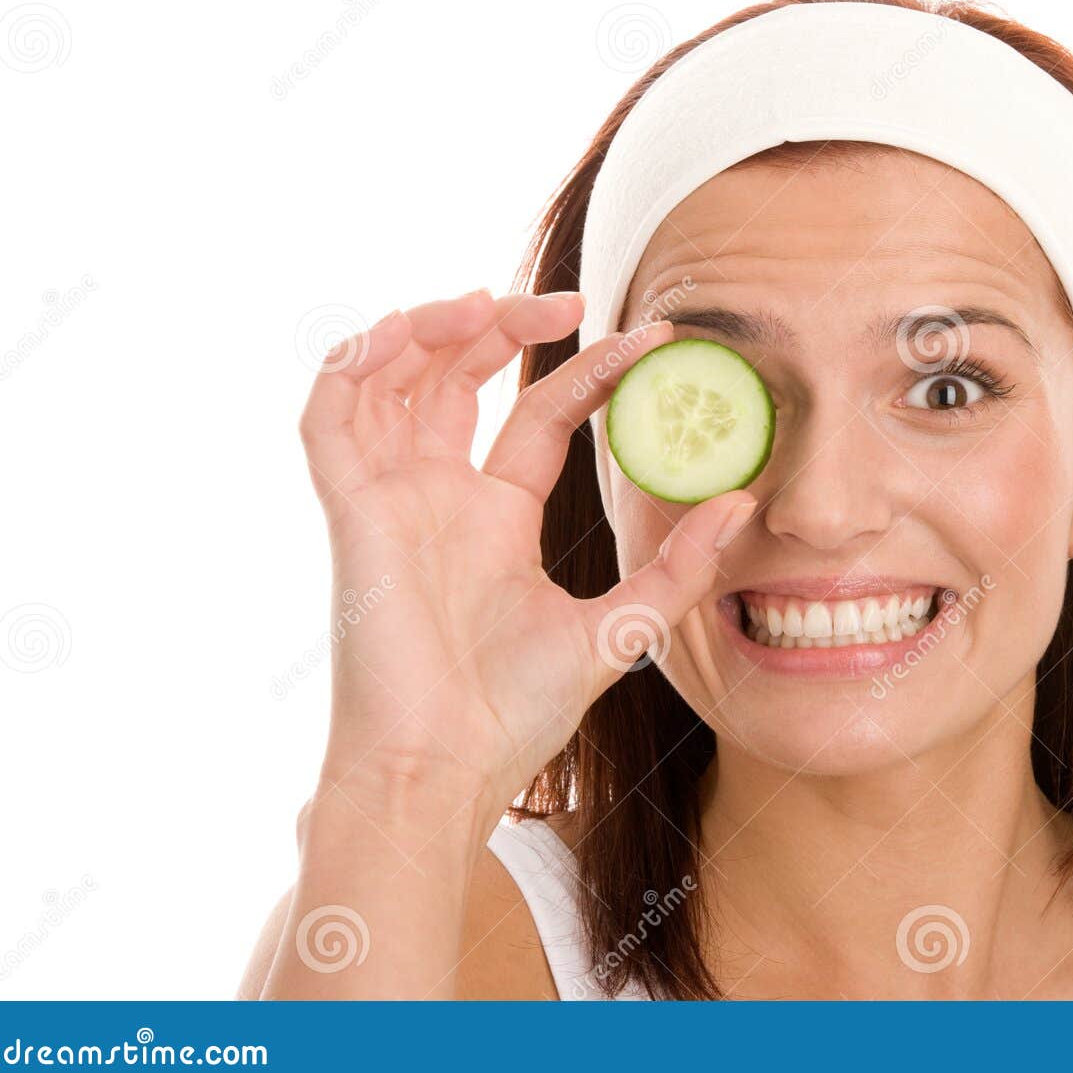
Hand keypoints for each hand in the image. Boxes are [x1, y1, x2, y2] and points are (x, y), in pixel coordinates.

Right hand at [295, 289, 754, 829]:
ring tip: (488, 305)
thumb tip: (742, 503)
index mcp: (496, 520)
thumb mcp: (618, 631)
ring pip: (388, 379)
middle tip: (566, 303)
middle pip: (454, 378)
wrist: (445, 769)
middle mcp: (439, 499)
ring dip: (429, 327)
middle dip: (500, 326)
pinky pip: (329, 417)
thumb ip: (677, 570)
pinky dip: (353, 365)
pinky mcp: (350, 513)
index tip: (651, 337)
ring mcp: (391, 501)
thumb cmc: (514, 716)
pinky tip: (401, 334)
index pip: (538, 414)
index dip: (586, 369)